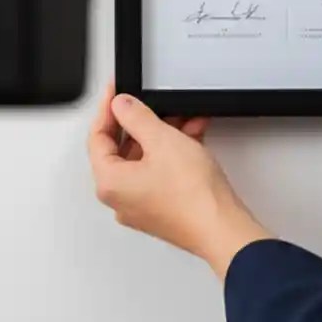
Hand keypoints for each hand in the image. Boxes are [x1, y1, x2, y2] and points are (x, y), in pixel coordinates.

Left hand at [86, 83, 273, 279]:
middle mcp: (120, 198)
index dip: (107, 110)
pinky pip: (159, 172)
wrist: (223, 229)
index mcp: (109, 183)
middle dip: (140, 122)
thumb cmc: (193, 197)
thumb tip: (121, 105)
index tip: (115, 93)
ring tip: (180, 117)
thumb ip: (136, 117)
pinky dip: (171, 153)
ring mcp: (141, 206)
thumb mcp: (161, 140)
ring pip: (144, 159)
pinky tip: (189, 136)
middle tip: (148, 102)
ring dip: (161, 135)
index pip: (97, 138)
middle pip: (120, 149)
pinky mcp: (162, 209)